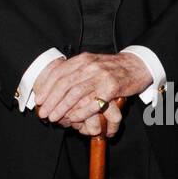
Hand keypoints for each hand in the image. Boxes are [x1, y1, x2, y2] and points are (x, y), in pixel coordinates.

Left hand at [33, 52, 151, 132]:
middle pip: (64, 84)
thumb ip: (76, 70)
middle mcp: (90, 66)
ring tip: (54, 117)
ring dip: (62, 107)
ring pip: (75, 93)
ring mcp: (101, 76)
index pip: (58, 72)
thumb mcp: (92, 63)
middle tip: (43, 112)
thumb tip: (55, 83)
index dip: (47, 87)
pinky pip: (93, 101)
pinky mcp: (112, 87)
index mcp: (82, 59)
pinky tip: (74, 118)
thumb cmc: (113, 68)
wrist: (138, 65)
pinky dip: (81, 112)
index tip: (39, 99)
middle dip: (51, 100)